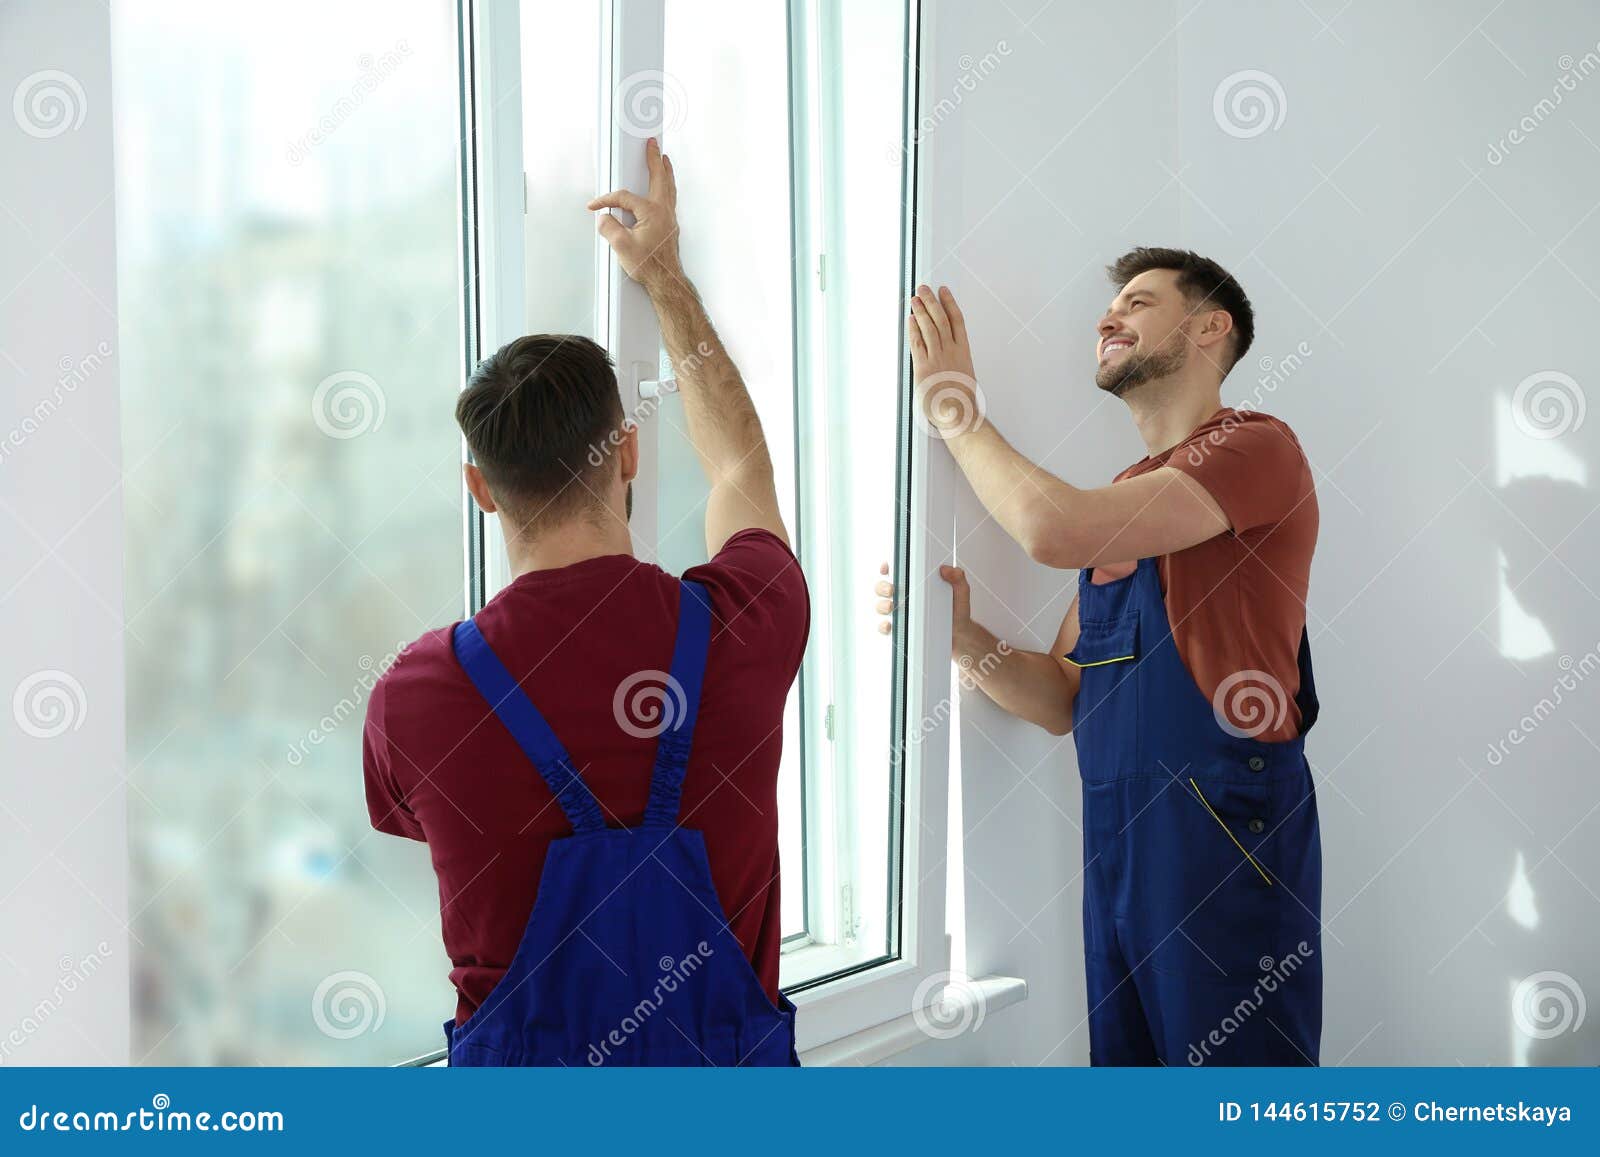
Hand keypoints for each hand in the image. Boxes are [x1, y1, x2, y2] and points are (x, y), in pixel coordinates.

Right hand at [589, 137, 682, 292]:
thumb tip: (604, 218)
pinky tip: (664, 189)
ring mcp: (669, 218)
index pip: (624, 198)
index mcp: (652, 212)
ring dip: (665, 171)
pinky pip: (670, 199)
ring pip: (668, 187)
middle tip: (653, 144)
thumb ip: (609, 227)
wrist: (666, 281)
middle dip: (654, 159)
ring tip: (664, 159)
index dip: (606, 200)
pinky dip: (667, 187)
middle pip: (659, 178)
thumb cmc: (649, 266)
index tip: (595, 206)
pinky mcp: (670, 226)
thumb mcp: (622, 246)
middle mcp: (664, 211)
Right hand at [873, 561, 971, 659]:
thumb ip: (958, 578)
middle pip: (882, 587)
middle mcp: (905, 597)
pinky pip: (884, 627)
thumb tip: (946, 569)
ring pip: (880, 606)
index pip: (896, 571)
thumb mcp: (961, 593)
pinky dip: (883, 626)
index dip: (887, 567)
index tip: (887, 567)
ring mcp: (901, 613)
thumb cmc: (957, 612)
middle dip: (882, 587)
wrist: (959, 636)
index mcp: (916, 584)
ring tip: (891, 607)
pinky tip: (889, 625)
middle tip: (891, 590)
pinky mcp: (901, 629)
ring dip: (881, 605)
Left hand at [908, 285, 982, 436]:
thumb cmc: (961, 400)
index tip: (944, 291)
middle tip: (924, 288)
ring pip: (929, 327)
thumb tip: (948, 357)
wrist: (958, 414)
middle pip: (941, 319)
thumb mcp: (963, 375)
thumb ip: (955, 362)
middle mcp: (951, 351)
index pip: (957, 320)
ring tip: (914, 299)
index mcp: (963, 351)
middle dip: (932, 301)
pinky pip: (918, 343)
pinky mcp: (924, 367)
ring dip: (921, 311)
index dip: (949, 303)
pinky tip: (910, 320)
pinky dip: (913, 329)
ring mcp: (938, 358)